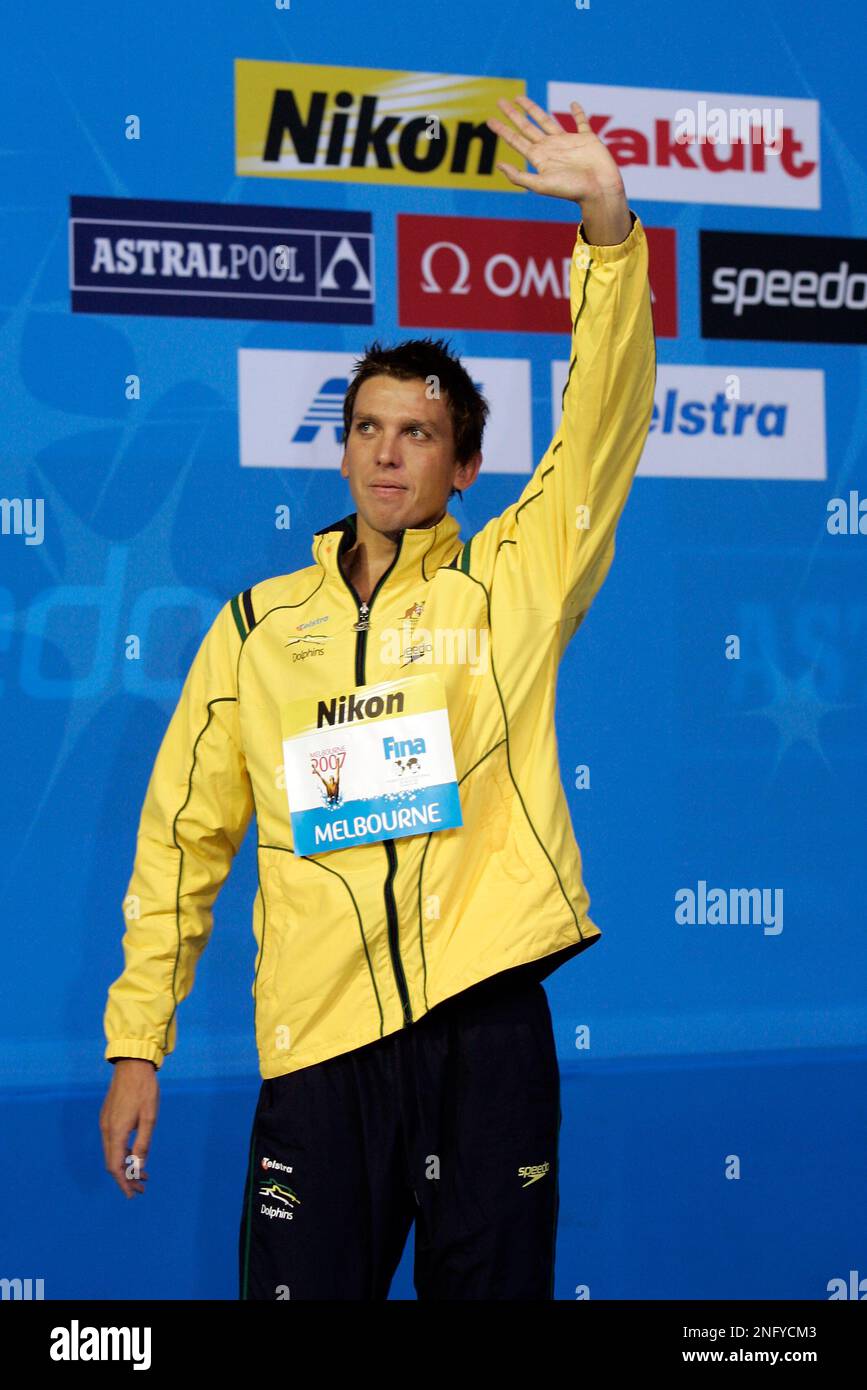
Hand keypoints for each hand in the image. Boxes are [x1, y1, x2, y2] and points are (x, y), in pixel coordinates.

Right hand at [100, 1059, 158, 1197]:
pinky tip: (134, 1155)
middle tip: (143, 1187)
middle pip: (112, 1162)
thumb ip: (143, 1143)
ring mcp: (106, 1123)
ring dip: (126, 1165)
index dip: (123, 1183)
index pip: (115, 1166)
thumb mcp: (149, 1118)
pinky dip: (123, 1153)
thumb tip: (139, 1166)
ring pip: (112, 1153)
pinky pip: (113, 1142)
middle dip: (126, 1177)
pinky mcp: (109, 1117)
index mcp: (116, 1131)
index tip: (133, 1195)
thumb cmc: (144, 1090)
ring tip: (143, 1173)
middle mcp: (107, 1129)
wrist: (133, 1065)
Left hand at [487, 96, 631, 243]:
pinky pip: (581, 122)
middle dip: (513, 115)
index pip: (516, 141)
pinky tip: (573, 104)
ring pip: (546, 120)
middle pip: (526, 127)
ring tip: (520, 98)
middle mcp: (551, 148)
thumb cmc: (571, 190)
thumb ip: (519, 176)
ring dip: (533, 109)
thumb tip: (498, 165)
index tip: (489, 121)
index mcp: (540, 158)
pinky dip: (578, 113)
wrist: (598, 190)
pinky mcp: (587, 139)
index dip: (502, 130)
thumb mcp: (540, 185)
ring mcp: (568, 142)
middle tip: (500, 102)